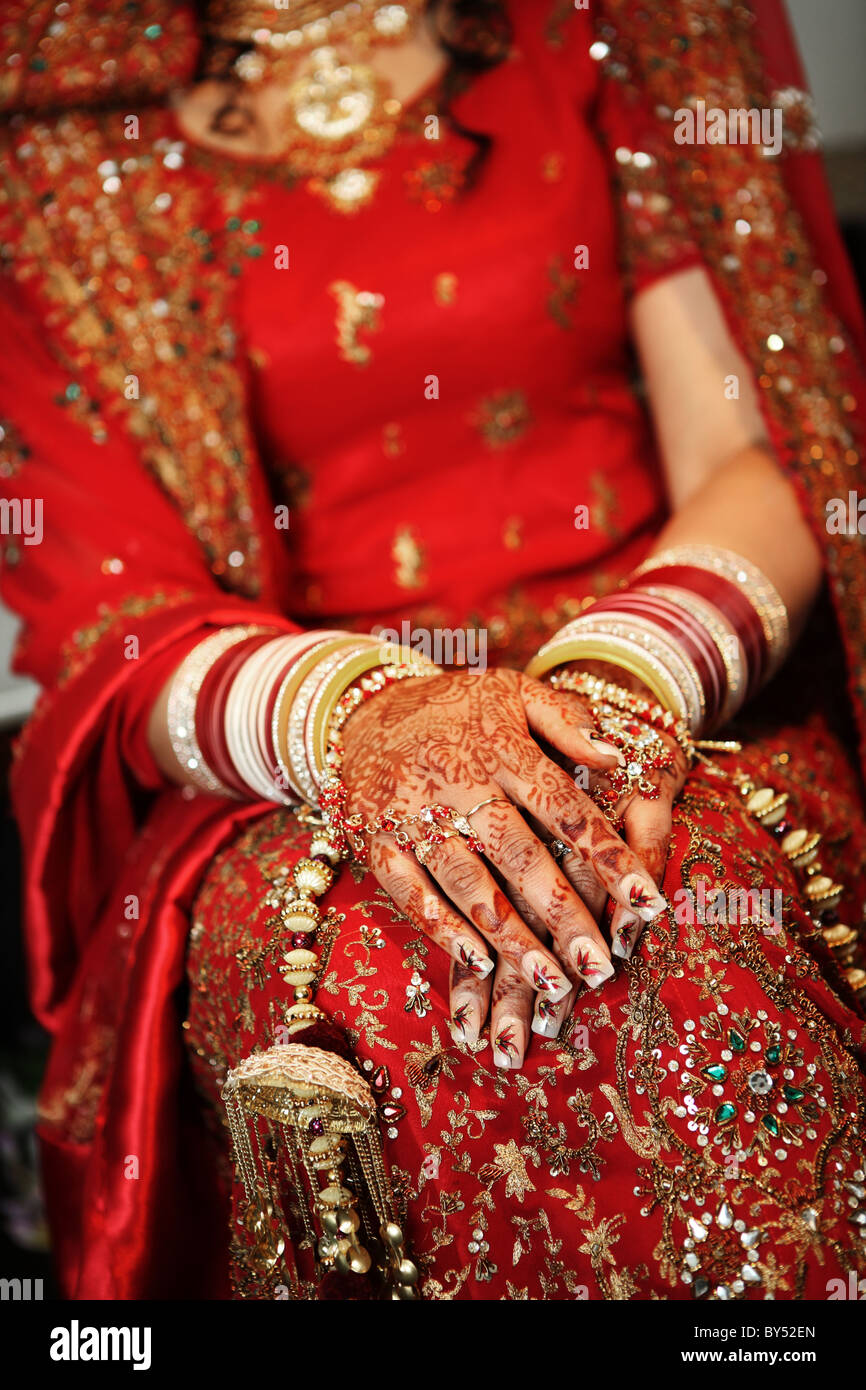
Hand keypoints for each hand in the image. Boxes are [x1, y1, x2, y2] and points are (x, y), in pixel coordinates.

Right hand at [339, 668, 667, 1066]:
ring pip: (468, 883)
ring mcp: (413, 813)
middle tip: (600, 968)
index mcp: (504, 750)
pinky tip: (478, 963)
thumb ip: (567, 721)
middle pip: (520, 856)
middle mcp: (460, 783)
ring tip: (552, 984)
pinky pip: (408, 891)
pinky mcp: (376, 838)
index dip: (609, 856)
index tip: (649, 900)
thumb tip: (619, 756)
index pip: (566, 809)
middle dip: (563, 915)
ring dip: (509, 937)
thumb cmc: (457, 707)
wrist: (363, 706)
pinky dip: (441, 929)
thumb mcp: (515, 692)